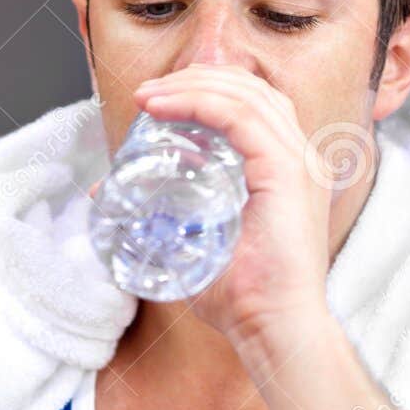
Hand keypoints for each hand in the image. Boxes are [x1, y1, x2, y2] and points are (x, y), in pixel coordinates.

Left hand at [130, 65, 335, 356]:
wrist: (272, 330)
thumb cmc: (241, 299)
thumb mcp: (193, 243)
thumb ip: (159, 216)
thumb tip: (107, 192)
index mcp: (289, 170)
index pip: (254, 105)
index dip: (206, 90)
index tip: (157, 101)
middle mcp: (302, 158)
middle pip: (251, 89)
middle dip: (195, 79)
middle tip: (149, 94)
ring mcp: (299, 162)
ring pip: (245, 95)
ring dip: (191, 86)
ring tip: (150, 97)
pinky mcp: (288, 173)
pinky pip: (242, 118)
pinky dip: (200, 103)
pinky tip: (164, 107)